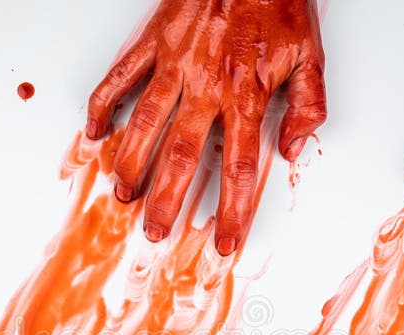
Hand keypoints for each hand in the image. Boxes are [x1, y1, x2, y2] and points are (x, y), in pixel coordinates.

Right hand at [85, 0, 326, 254]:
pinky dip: (102, 105)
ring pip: (144, 124)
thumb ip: (307, 107)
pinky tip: (93, 132)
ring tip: (123, 194)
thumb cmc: (278, 1)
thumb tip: (290, 148)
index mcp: (246, 95)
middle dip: (167, 200)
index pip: (239, 167)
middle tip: (155, 231)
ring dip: (131, 164)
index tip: (225, 241)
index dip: (233, 210)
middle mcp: (205, 85)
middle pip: (182, 156)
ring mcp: (174, 64)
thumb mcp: (310, 56)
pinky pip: (120, 77)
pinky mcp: (153, 42)